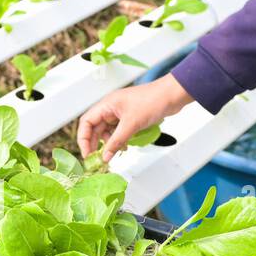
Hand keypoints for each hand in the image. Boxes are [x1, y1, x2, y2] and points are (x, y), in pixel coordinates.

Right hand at [78, 73, 193, 161]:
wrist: (172, 95)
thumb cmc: (153, 100)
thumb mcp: (131, 124)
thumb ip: (116, 141)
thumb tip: (105, 157)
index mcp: (107, 104)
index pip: (86, 122)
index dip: (84, 139)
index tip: (87, 154)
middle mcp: (111, 108)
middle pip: (95, 128)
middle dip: (95, 144)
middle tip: (97, 159)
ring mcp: (120, 113)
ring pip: (107, 131)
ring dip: (108, 143)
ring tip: (113, 153)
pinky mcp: (129, 117)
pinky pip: (118, 131)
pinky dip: (118, 140)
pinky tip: (124, 146)